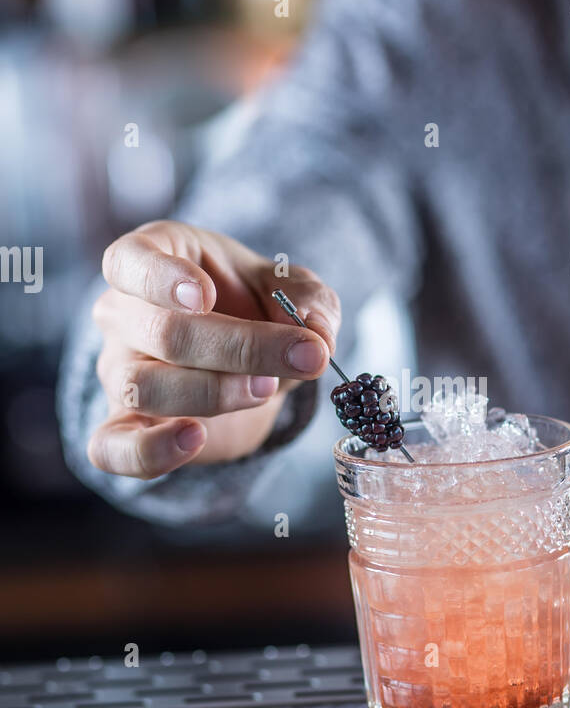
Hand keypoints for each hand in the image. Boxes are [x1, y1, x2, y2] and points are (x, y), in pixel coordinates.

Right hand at [86, 220, 339, 478]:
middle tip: (303, 357)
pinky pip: (115, 447)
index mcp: (154, 258)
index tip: (206, 296)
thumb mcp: (290, 291)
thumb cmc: (254, 308)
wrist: (245, 365)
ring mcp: (117, 370)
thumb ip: (310, 301)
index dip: (160, 277)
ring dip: (215, 392)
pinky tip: (194, 439)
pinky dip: (151, 450)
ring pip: (145, 387)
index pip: (129, 261)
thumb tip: (317, 331)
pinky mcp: (124, 425)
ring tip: (265, 389)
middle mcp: (122, 313)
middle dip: (241, 348)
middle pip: (162, 332)